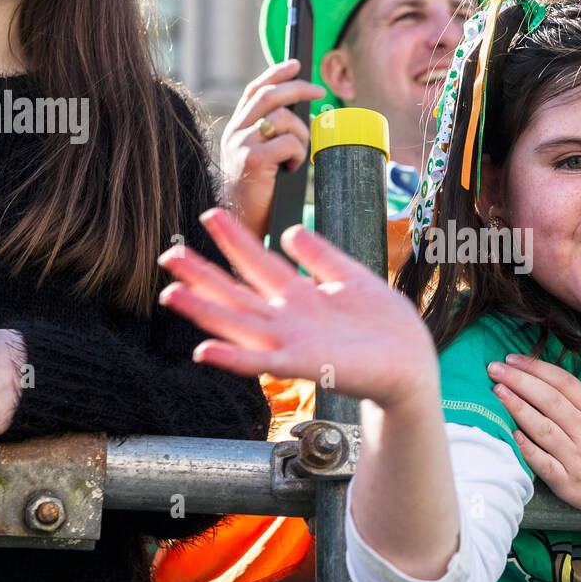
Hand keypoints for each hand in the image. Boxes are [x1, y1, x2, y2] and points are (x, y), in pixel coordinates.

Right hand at [158, 208, 436, 411]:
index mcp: (301, 297)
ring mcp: (292, 343)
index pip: (260, 263)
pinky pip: (262, 362)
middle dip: (203, 275)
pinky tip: (204, 351)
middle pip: (238, 293)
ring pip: (239, 325)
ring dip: (204, 312)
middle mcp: (288, 320)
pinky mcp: (304, 366)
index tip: (210, 215)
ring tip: (171, 294)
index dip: (236, 240)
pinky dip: (232, 358)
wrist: (412, 363)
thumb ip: (322, 257)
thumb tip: (291, 229)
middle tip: (168, 255)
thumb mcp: (353, 278)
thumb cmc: (385, 327)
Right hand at [220, 60, 326, 235]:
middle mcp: (236, 131)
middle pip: (271, 95)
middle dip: (299, 88)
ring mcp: (242, 143)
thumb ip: (268, 134)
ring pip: (284, 119)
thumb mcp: (257, 156)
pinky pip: (289, 143)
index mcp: (237, 127)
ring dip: (302, 135)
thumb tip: (300, 113)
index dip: (276, 73)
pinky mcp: (253, 159)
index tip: (296, 64)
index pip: (256, 89)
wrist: (239, 222)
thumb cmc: (256, 193)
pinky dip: (298, 154)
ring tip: (298, 156)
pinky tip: (292, 169)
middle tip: (320, 92)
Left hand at [487, 354, 580, 519]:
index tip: (512, 359)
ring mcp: (577, 457)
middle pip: (548, 400)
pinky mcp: (569, 483)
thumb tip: (561, 382)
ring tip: (497, 391)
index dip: (535, 368)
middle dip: (518, 381)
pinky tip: (512, 434)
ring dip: (517, 408)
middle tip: (493, 368)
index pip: (561, 382)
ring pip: (542, 428)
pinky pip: (544, 464)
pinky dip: (527, 449)